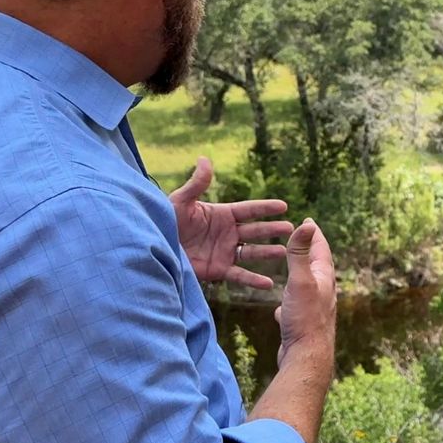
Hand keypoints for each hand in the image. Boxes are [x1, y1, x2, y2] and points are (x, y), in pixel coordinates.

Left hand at [170, 157, 293, 289]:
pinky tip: (269, 284)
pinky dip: (254, 280)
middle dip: (272, 229)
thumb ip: (197, 184)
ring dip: (268, 252)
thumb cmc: (165, 221)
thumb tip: (205, 159)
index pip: (249, 210)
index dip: (266, 208)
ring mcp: (224, 252)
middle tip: (290, 228)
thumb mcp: (180, 201)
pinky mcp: (218, 270)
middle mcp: (227, 233)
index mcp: (222, 214)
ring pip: (252, 252)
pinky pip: (239, 275)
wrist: (152, 248)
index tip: (284, 206)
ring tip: (284, 252)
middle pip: (255, 230)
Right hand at [275, 219, 335, 367]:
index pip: (321, 248)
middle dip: (309, 251)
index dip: (313, 234)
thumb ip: (300, 254)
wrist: (307, 357)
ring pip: (308, 286)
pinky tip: (280, 309)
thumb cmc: (305, 318)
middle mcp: (323, 291)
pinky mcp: (304, 325)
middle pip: (318, 266)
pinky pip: (297, 309)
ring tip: (293, 270)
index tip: (308, 221)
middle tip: (303, 240)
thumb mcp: (300, 281)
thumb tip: (307, 224)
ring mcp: (315, 309)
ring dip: (301, 275)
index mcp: (324, 278)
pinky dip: (289, 303)